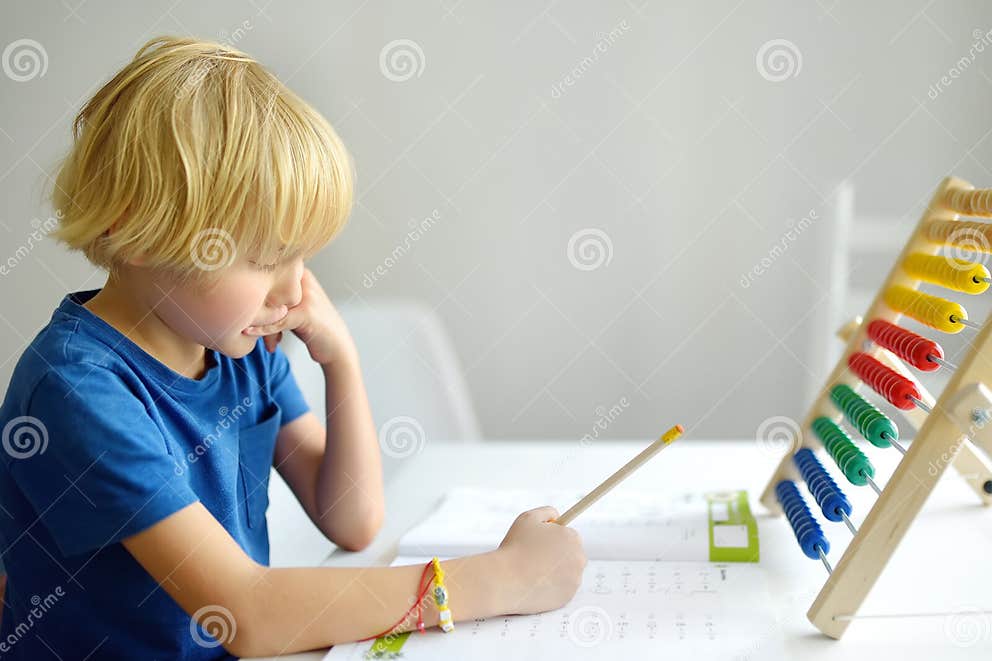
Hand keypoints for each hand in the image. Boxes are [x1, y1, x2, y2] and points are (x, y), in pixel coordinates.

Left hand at [242, 268, 356, 365]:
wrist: (337, 347)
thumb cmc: (314, 327)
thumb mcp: (297, 306)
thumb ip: (279, 296)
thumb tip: (247, 293)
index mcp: (302, 274)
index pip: (270, 274)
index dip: (253, 287)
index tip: (239, 299)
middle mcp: (305, 281)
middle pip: (268, 290)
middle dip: (254, 307)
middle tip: (242, 320)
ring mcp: (307, 296)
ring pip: (271, 306)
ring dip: (256, 320)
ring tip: (245, 329)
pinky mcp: (306, 314)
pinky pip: (277, 321)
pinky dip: (261, 329)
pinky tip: (247, 332)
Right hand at [496, 506, 586, 614]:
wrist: (505, 580)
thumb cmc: (515, 547)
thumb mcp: (528, 518)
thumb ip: (546, 512)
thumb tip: (557, 516)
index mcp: (572, 537)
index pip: (569, 536)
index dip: (553, 539)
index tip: (542, 544)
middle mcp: (579, 558)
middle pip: (571, 554)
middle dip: (557, 555)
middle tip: (535, 558)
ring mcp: (575, 580)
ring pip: (567, 573)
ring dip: (555, 572)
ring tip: (533, 571)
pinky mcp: (568, 597)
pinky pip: (561, 589)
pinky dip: (551, 587)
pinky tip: (536, 583)